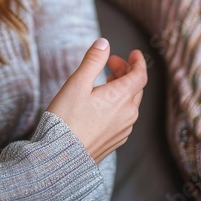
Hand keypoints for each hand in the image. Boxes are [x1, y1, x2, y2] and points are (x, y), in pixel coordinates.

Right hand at [46, 38, 146, 162]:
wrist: (61, 158)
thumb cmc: (66, 119)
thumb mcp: (77, 83)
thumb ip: (93, 61)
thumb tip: (104, 43)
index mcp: (121, 98)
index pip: (140, 75)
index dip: (138, 61)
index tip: (134, 53)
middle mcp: (128, 114)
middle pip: (136, 88)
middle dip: (126, 72)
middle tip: (110, 64)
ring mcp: (123, 130)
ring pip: (130, 103)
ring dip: (122, 89)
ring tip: (103, 82)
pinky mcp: (115, 141)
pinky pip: (124, 117)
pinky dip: (118, 104)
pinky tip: (102, 105)